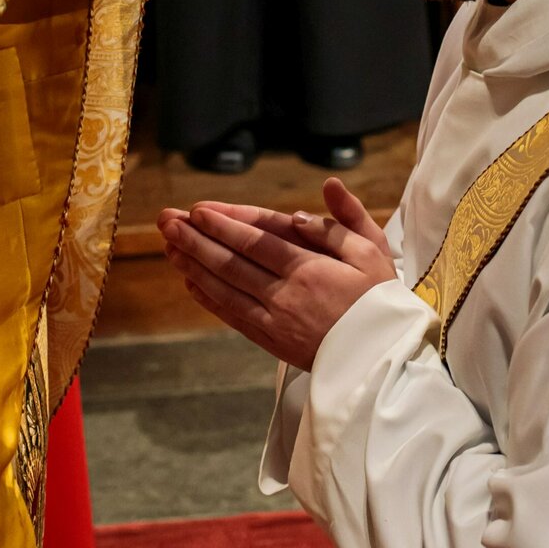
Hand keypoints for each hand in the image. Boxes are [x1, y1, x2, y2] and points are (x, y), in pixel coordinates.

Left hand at [156, 178, 397, 369]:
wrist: (381, 360)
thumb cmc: (380, 300)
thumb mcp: (375, 252)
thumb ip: (348, 218)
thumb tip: (327, 187)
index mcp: (311, 269)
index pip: (258, 242)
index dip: (225, 225)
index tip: (198, 210)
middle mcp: (286, 294)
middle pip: (232, 262)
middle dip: (196, 239)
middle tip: (167, 220)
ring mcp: (275, 320)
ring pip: (225, 288)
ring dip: (193, 265)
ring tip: (169, 245)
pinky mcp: (271, 340)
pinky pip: (232, 315)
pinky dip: (209, 297)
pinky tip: (190, 281)